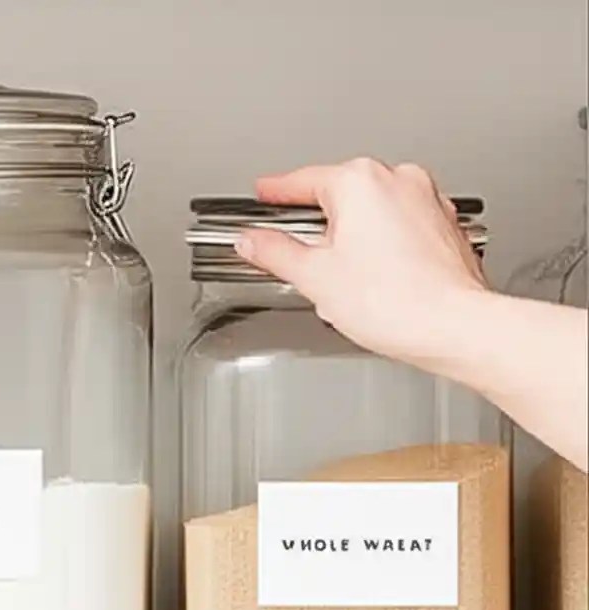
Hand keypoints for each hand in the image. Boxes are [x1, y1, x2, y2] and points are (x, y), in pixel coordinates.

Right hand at [235, 158, 490, 371]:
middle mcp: (398, 181)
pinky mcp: (445, 226)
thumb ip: (274, 252)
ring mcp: (427, 201)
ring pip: (371, 212)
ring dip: (353, 238)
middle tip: (302, 260)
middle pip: (339, 196)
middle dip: (319, 226)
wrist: (457, 327)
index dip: (276, 192)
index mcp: (360, 182)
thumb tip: (253, 241)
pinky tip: (376, 281)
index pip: (302, 180)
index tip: (264, 193)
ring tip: (346, 280)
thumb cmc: (399, 302)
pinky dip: (383, 246)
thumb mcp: (314, 277)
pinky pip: (400, 226)